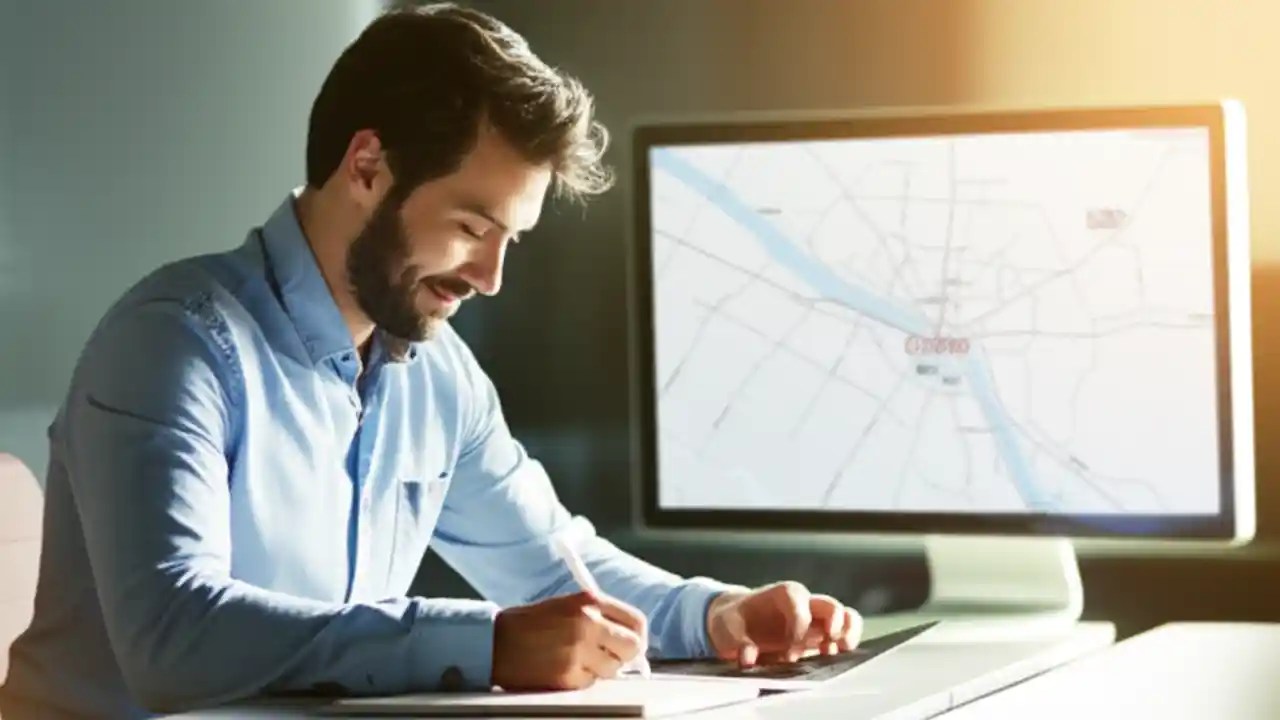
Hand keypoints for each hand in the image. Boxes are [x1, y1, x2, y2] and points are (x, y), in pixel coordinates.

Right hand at [491, 591, 647, 689]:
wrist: (495, 642)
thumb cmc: (530, 624)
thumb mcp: (568, 606)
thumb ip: (599, 616)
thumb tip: (630, 637)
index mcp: (589, 602)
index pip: (636, 621)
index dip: (637, 635)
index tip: (633, 642)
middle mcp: (588, 624)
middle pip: (632, 647)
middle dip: (624, 655)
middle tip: (611, 656)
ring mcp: (579, 652)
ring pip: (613, 669)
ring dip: (601, 669)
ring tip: (578, 659)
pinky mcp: (568, 676)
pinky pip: (591, 682)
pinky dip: (582, 679)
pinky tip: (564, 667)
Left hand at [707, 582, 861, 666]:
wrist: (735, 627)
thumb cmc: (732, 622)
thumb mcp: (726, 628)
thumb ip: (736, 641)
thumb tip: (748, 658)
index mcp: (780, 595)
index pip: (798, 598)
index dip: (799, 620)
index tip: (792, 643)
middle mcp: (802, 604)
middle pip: (829, 604)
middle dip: (835, 621)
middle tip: (830, 642)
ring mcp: (812, 621)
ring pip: (844, 617)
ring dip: (847, 633)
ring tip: (842, 650)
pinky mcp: (817, 639)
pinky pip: (841, 636)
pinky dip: (843, 645)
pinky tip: (836, 658)